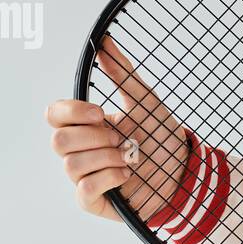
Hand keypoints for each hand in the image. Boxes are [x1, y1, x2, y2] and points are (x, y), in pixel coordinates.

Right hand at [46, 34, 188, 222]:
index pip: (55, 116)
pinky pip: (84, 189)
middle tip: (123, 140)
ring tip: (130, 158)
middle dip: (95, 138)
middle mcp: (81, 151)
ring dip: (107, 158)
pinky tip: (128, 175)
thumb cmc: (163, 137)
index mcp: (87, 126)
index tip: (101, 111)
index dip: (71, 112)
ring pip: (71, 165)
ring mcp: (86, 177)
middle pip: (59, 141)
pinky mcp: (95, 200)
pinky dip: (109, 178)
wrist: (187, 170)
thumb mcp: (145, 101)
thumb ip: (122, 73)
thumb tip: (104, 42)